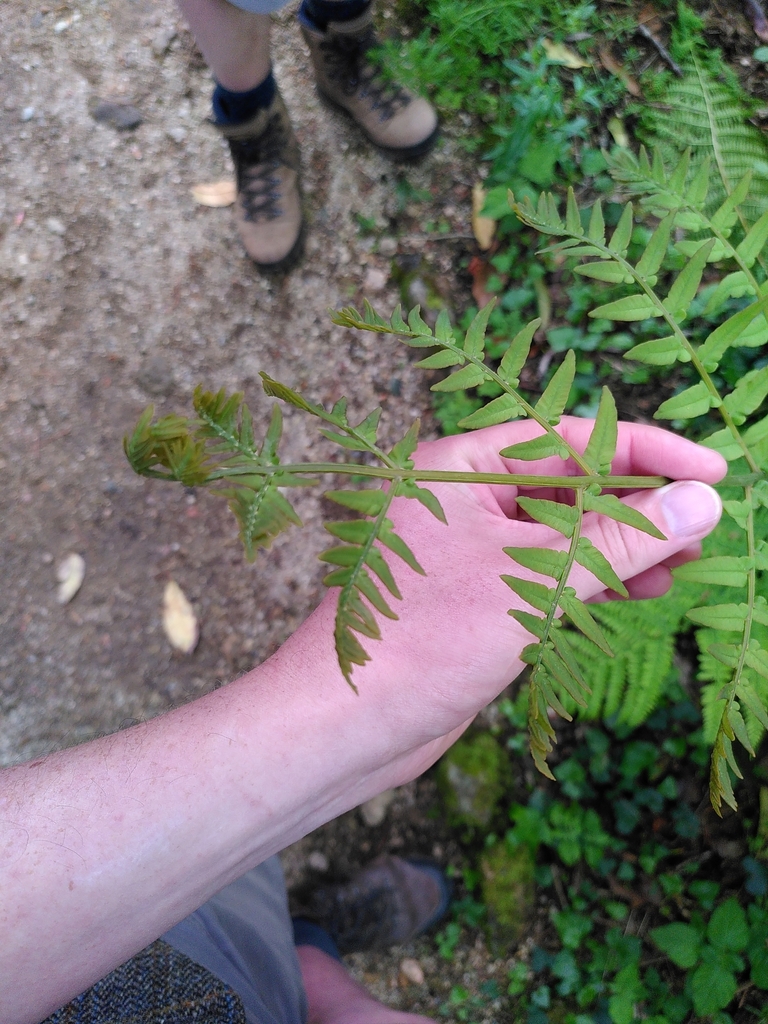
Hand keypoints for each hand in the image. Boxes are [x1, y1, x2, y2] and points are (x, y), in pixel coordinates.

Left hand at [305, 417, 724, 777]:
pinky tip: (638, 589)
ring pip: (560, 535)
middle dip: (638, 503)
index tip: (712, 469)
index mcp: (457, 469)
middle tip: (704, 523)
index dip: (645, 451)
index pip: (568, 439)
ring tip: (683, 562)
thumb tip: (699, 502)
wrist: (347, 725)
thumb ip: (620, 539)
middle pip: (568, 485)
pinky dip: (591, 580)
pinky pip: (544, 575)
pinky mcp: (474, 601)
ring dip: (622, 545)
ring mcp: (467, 553)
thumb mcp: (536, 580)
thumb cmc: (425, 640)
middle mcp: (460, 501)